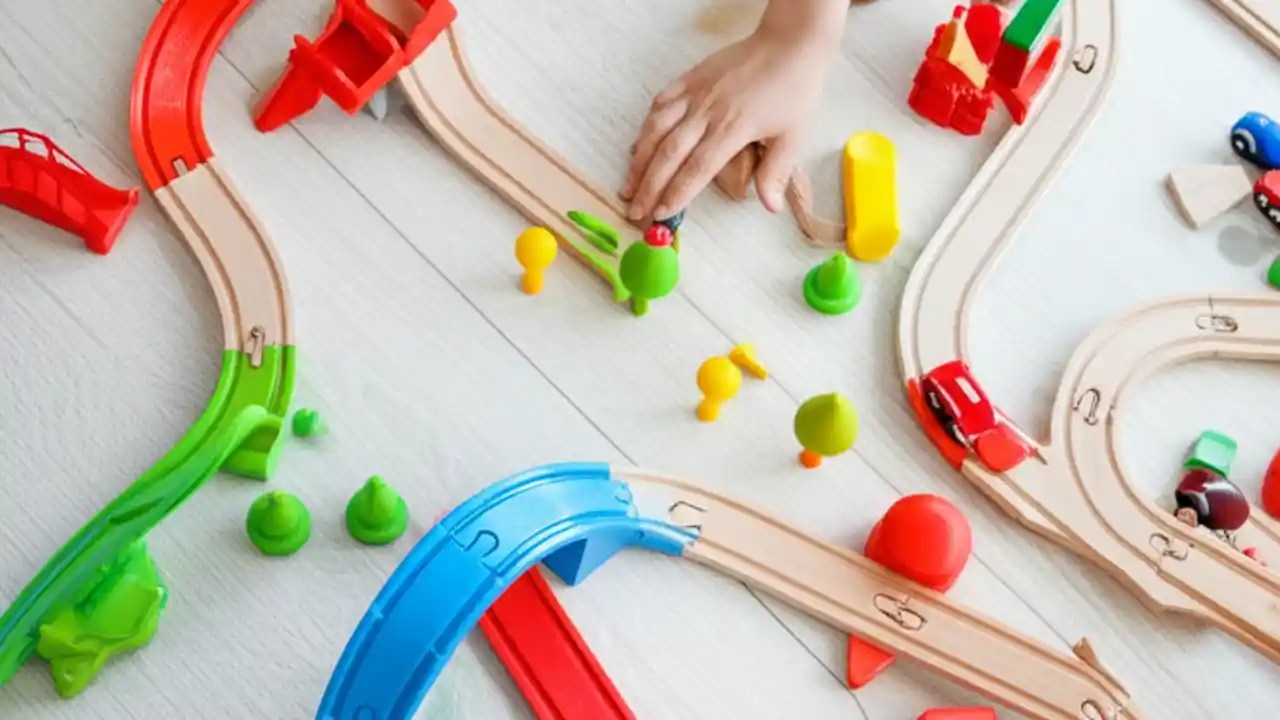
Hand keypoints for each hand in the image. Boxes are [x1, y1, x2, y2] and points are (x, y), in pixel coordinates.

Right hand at [620, 24, 841, 222]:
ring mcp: (694, 93)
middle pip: (669, 155)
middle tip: (635, 211)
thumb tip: (769, 207)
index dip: (676, 193)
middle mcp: (706, 112)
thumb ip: (775, 173)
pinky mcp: (690, 78)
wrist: (788, 43)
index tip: (661, 214)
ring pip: (656, 130)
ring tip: (628, 186)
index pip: (697, 169)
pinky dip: (646, 126)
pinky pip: (660, 103)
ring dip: (639, 161)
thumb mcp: (793, 136)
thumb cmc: (793, 90)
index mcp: (732, 128)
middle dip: (649, 187)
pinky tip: (638, 146)